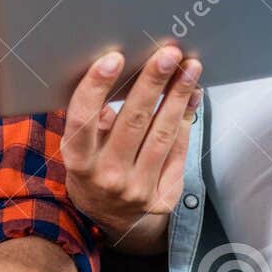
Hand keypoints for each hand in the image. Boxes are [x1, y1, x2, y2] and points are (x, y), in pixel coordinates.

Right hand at [61, 42, 200, 252]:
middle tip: (168, 54)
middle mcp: (108, 177)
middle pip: (134, 123)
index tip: (113, 57)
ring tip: (190, 68)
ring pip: (163, 135)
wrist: (111, 218)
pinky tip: (192, 96)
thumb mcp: (81, 146)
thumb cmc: (93, 167)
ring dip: (179, 97)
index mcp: (79, 161)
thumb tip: (115, 72)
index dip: (96, 88)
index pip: (84, 120)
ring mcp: (138, 190)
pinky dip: (187, 120)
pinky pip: (179, 151)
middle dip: (153, 84)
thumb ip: (93, 117)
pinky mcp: (164, 196)